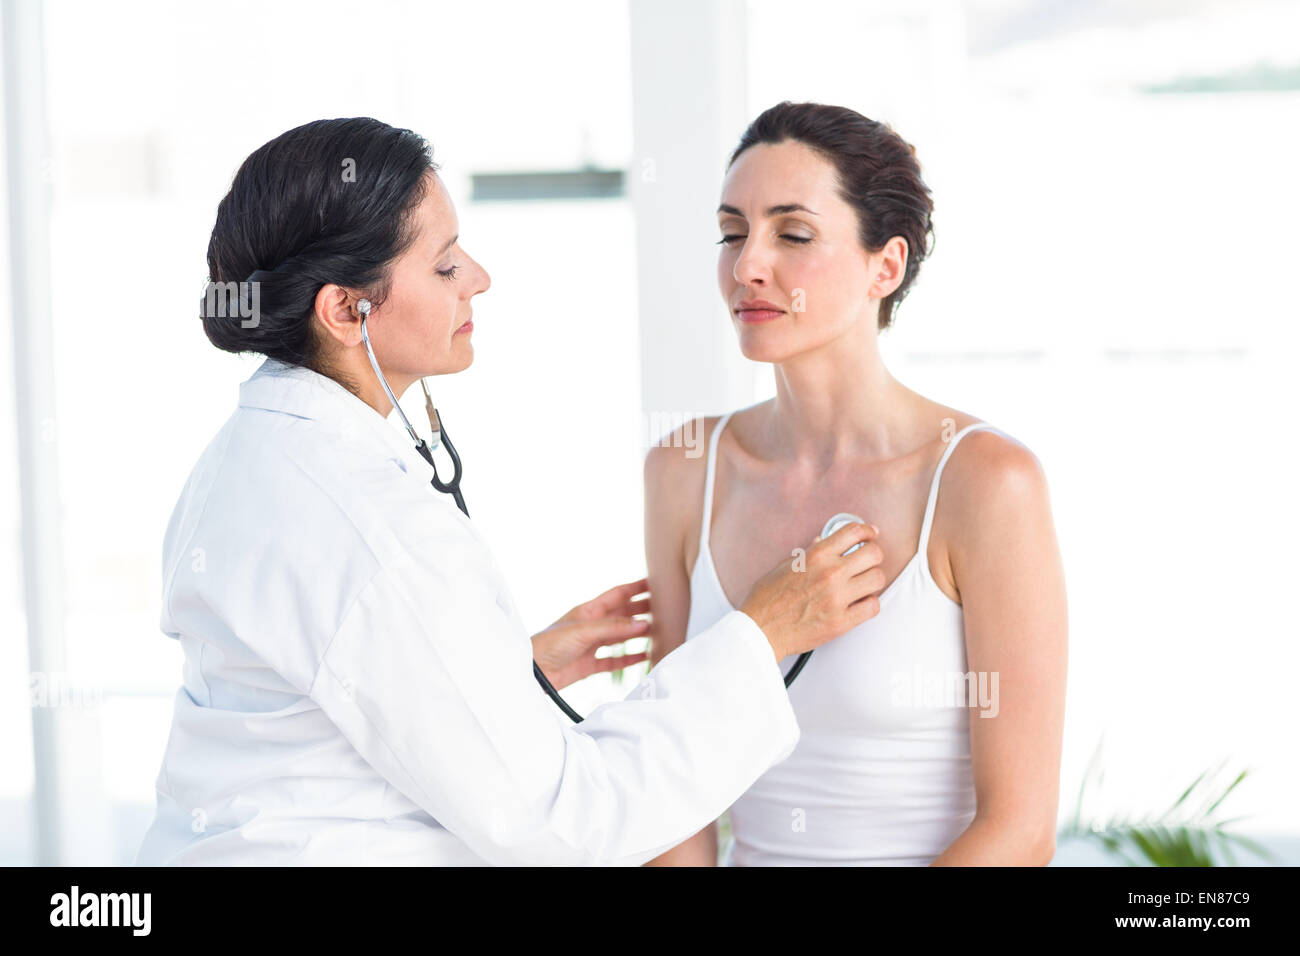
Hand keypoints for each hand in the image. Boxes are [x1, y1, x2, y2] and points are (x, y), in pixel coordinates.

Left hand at [531, 577, 651, 689]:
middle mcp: (591, 626)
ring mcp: (591, 645)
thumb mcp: (583, 630)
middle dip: (641, 610)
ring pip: (620, 637)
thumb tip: (642, 624)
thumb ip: (613, 628)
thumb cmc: (549, 645)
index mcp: (588, 610)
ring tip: (658, 631)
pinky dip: (629, 659)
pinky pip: (614, 660)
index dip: (635, 587)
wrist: (533, 672)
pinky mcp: (590, 665)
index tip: (655, 582)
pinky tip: (643, 657)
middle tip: (664, 607)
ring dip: (638, 634)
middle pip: (622, 614)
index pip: (617, 594)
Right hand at [739, 523, 884, 660]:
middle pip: (874, 554)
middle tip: (868, 561)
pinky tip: (860, 603)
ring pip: (877, 579)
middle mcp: (830, 573)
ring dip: (873, 580)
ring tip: (863, 584)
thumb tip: (822, 542)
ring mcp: (838, 598)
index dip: (868, 531)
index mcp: (816, 556)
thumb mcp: (783, 566)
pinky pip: (873, 607)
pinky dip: (870, 604)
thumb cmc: (767, 600)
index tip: (871, 535)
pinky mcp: (841, 621)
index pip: (854, 532)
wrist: (760, 630)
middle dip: (874, 555)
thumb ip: (808, 553)